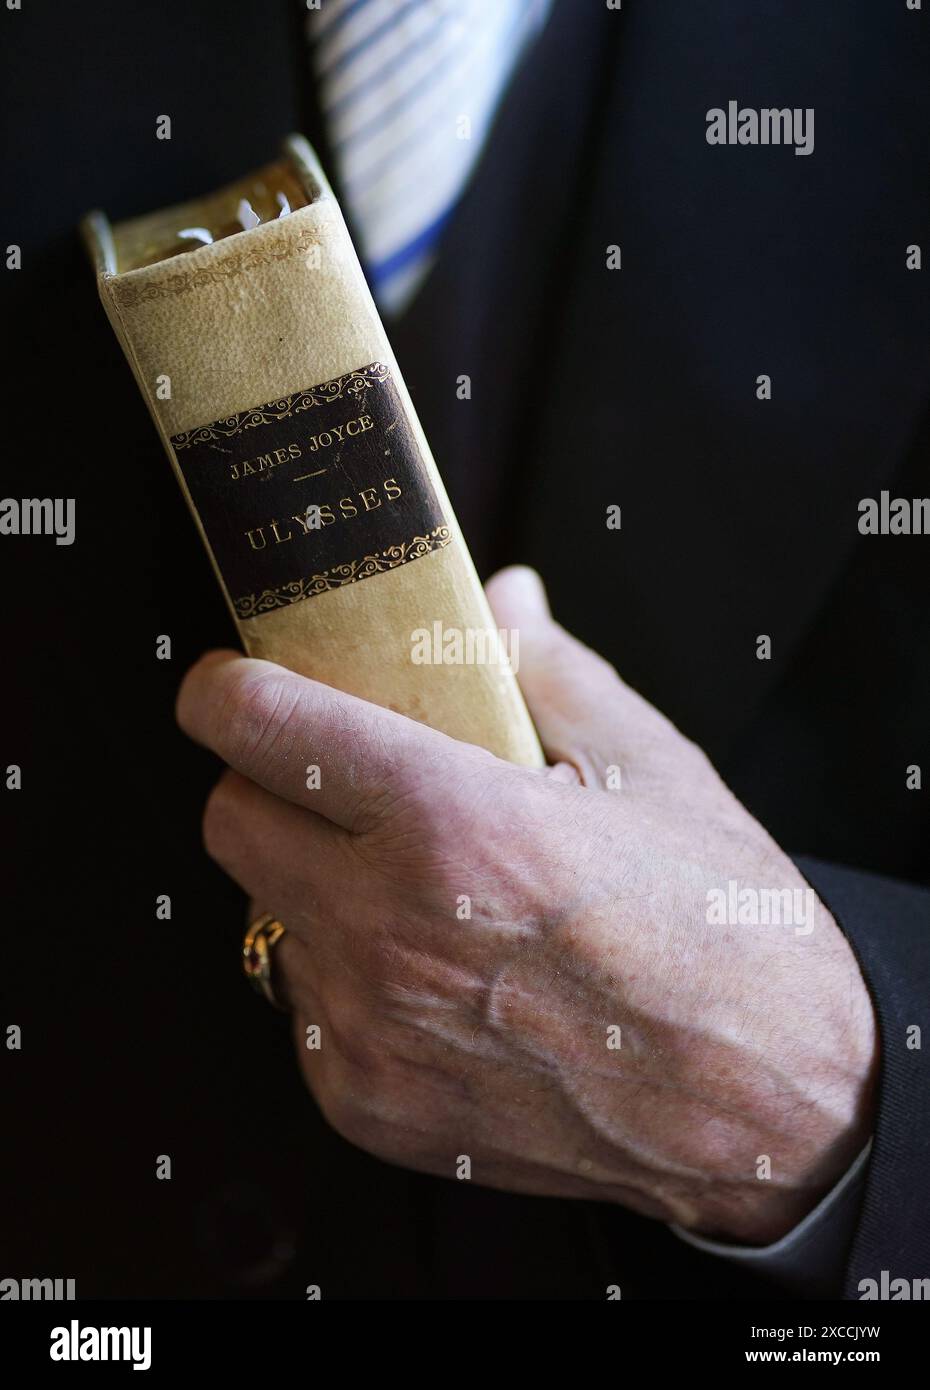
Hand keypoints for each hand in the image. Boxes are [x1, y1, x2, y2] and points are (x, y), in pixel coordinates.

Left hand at [176, 567, 875, 1242]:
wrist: (766, 1103)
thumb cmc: (721, 930)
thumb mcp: (653, 768)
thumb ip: (550, 669)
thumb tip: (502, 597)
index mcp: (455, 821)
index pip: (263, 728)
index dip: (227, 690)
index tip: (232, 682)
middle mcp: (388, 927)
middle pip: (230, 819)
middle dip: (264, 784)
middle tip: (334, 781)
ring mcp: (367, 1026)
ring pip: (262, 916)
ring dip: (308, 884)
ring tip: (405, 885)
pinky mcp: (365, 1101)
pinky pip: (301, 1008)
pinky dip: (340, 976)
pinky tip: (428, 973)